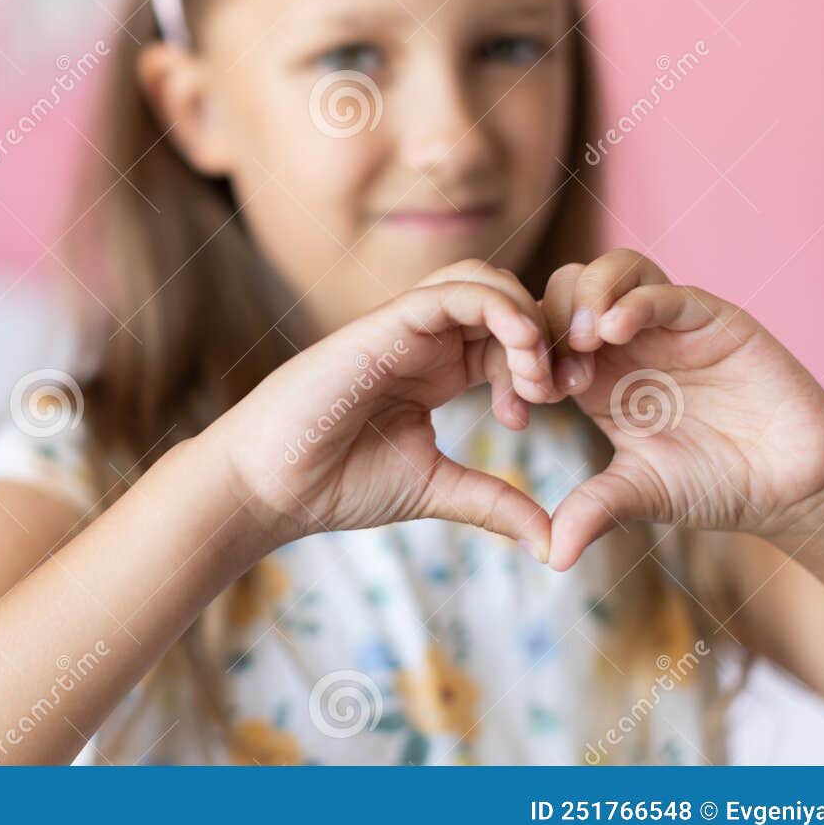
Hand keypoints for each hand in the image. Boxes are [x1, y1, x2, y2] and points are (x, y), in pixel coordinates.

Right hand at [205, 261, 562, 556]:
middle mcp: (422, 341)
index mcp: (435, 370)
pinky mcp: (384, 324)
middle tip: (551, 391)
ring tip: (535, 372)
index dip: (539, 364)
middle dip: (542, 336)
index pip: (506, 338)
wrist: (271, 487)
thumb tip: (552, 544)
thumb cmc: (336, 484)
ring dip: (523, 315)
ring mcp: (403, 328)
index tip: (542, 413)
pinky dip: (497, 308)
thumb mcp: (435, 490)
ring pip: (481, 280)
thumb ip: (493, 503)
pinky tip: (520, 348)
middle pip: (503, 300)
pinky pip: (453, 292)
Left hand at [540, 249, 823, 570]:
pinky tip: (612, 332)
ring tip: (580, 344)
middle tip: (547, 377)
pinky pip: (664, 290)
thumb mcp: (641, 495)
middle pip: (564, 291)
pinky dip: (632, 301)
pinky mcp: (710, 319)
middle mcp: (628, 342)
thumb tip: (550, 558)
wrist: (794, 485)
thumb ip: (595, 511)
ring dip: (583, 298)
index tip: (522, 407)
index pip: (540, 338)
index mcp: (598, 376)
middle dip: (543, 324)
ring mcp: (669, 324)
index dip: (520, 363)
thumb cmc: (716, 485)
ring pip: (611, 272)